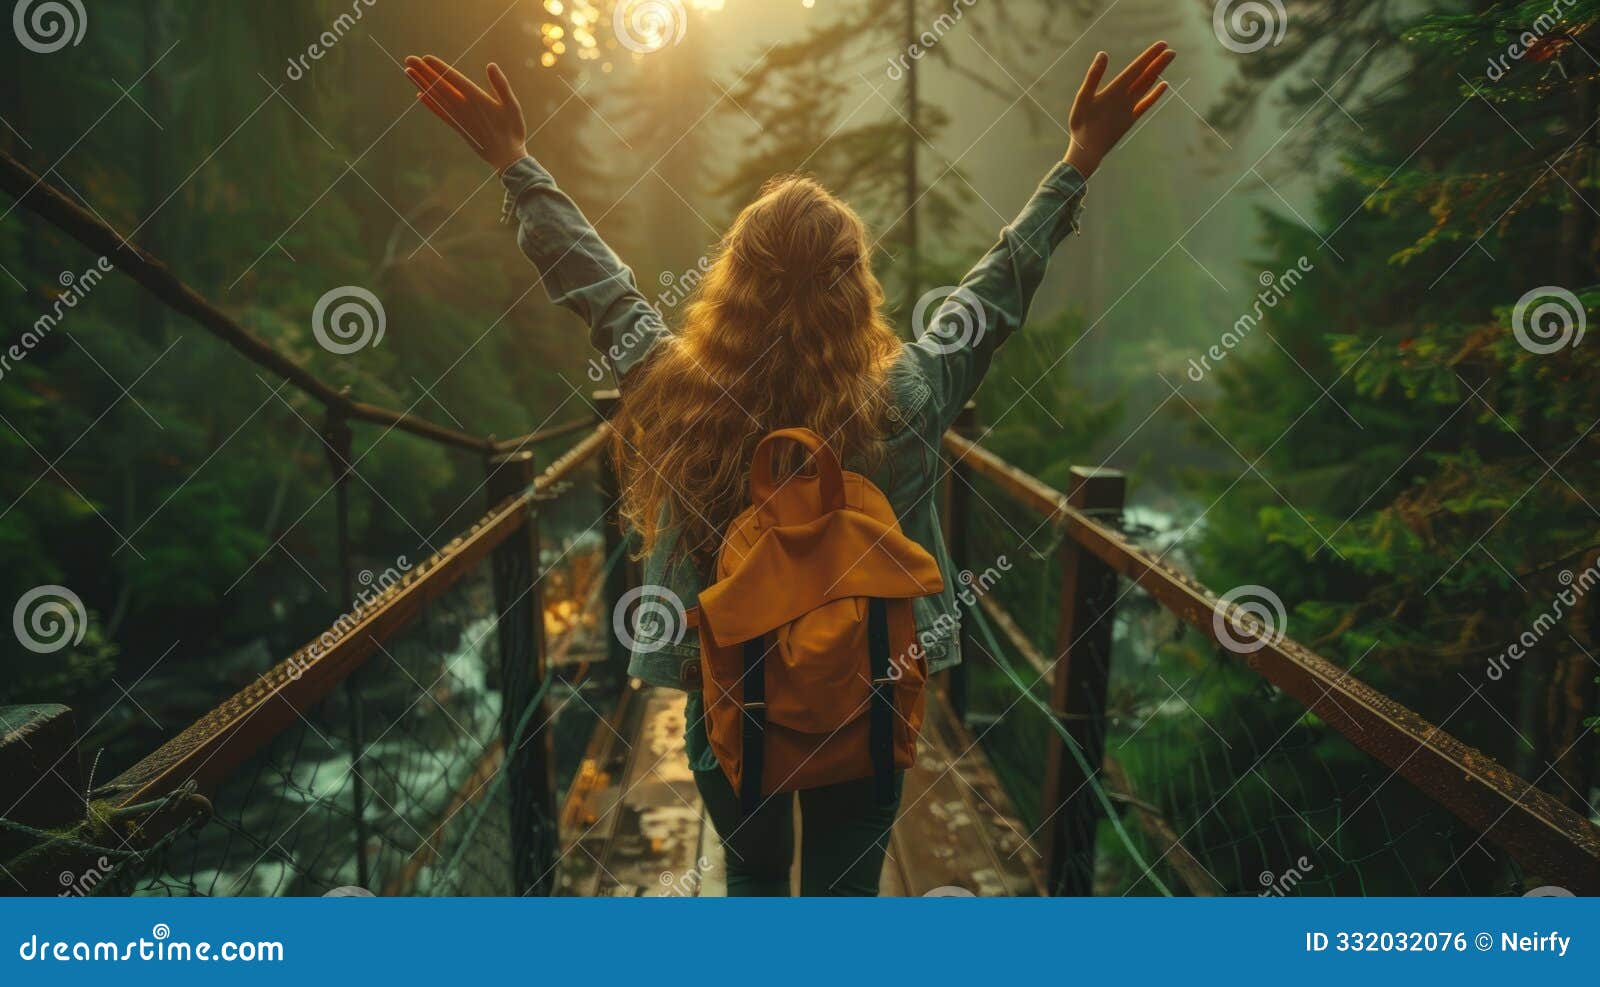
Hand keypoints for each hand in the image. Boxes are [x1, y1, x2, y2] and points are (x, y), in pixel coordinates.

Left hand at [403, 55, 527, 172]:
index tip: (425, 58)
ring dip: (421, 84)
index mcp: (477, 99)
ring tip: (408, 72)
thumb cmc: (513, 130)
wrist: (506, 158)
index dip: (439, 68)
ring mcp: (458, 118)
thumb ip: (501, 85)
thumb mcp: (512, 106)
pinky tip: (419, 95)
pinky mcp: (458, 127)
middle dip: (423, 72)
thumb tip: (491, 65)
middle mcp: (463, 107)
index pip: (453, 80)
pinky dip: (429, 103)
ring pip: (436, 98)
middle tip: (409, 59)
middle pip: (439, 86)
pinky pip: (440, 112)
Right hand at [1063, 42, 1174, 178]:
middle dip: (1158, 62)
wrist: (1088, 152)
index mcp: (1114, 92)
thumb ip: (1093, 76)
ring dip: (1158, 72)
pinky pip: (1146, 103)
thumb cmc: (1081, 124)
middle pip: (1146, 77)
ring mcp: (1131, 110)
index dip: (1149, 56)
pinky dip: (1155, 93)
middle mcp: (1127, 99)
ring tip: (1167, 60)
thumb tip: (1102, 54)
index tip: (1162, 45)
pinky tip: (1164, 84)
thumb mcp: (1082, 98)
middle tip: (1171, 50)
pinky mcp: (1131, 120)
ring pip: (1147, 87)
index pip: (1136, 69)